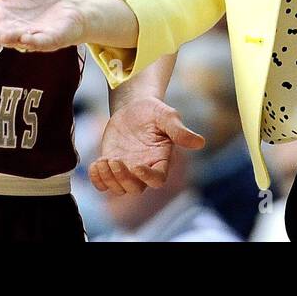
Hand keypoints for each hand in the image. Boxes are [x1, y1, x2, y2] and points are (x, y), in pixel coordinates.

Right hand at [0, 0, 85, 53]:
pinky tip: (28, 37)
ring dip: (11, 39)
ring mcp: (30, 37)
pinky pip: (41, 42)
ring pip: (17, 41)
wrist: (65, 8)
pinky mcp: (49, 39)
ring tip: (5, 36)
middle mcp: (10, 31)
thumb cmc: (32, 0)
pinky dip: (34, 41)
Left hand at [90, 95, 205, 194]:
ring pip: (118, 188)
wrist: (134, 107)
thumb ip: (180, 131)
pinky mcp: (111, 165)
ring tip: (104, 161)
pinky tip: (96, 165)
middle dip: (123, 179)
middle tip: (115, 160)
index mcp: (160, 161)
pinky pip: (103, 184)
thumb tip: (200, 142)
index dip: (147, 178)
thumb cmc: (154, 111)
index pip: (157, 180)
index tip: (136, 166)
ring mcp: (127, 169)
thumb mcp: (167, 116)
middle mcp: (144, 169)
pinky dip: (98, 180)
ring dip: (109, 179)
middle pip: (135, 188)